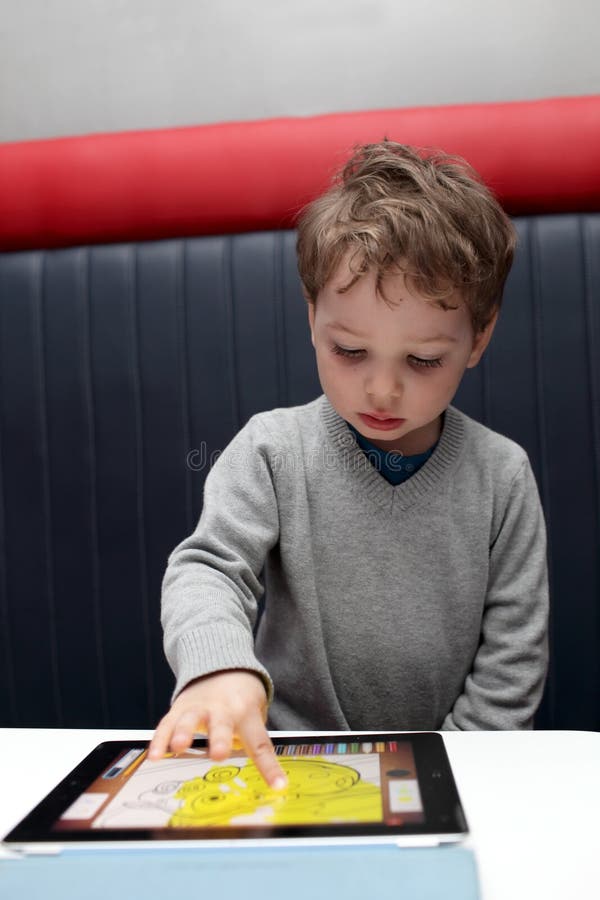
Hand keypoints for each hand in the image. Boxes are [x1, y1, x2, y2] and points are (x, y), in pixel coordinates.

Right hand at [148, 670, 286, 789]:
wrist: (221, 665)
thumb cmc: (242, 698)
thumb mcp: (255, 713)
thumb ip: (251, 740)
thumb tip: (263, 779)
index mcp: (247, 713)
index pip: (260, 744)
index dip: (270, 767)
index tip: (279, 787)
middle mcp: (223, 709)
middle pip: (222, 725)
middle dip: (220, 739)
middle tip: (219, 754)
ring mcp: (199, 708)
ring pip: (191, 719)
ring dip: (184, 732)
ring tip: (179, 746)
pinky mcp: (179, 709)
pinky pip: (167, 724)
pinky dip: (160, 739)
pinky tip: (154, 755)